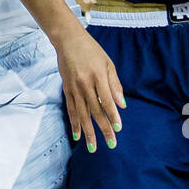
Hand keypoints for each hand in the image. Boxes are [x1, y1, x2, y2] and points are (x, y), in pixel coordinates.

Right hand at [57, 28, 123, 152]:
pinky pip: (71, 110)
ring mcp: (73, 87)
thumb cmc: (91, 50)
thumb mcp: (108, 63)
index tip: (118, 128)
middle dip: (103, 129)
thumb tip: (122, 105)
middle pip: (95, 110)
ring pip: (82, 114)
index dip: (113, 115)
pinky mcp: (66, 89)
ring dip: (88, 132)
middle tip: (111, 143)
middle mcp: (84, 83)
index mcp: (98, 76)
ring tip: (93, 147)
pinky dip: (74, 123)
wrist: (67, 40)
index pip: (106, 100)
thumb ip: (115, 85)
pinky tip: (77, 136)